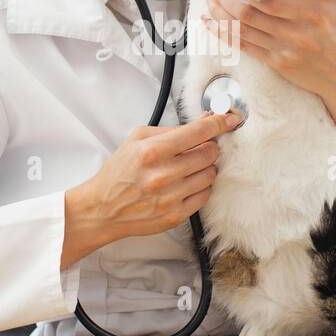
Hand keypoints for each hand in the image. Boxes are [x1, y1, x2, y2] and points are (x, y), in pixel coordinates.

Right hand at [62, 111, 242, 266]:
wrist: (104, 208)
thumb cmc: (120, 172)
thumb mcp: (138, 139)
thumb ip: (172, 129)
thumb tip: (205, 120)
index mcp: (153, 151)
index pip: (199, 132)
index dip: (220, 123)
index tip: (231, 119)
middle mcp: (163, 175)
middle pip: (210, 153)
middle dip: (209, 147)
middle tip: (199, 147)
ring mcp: (171, 197)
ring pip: (210, 174)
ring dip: (205, 168)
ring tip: (188, 168)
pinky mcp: (176, 215)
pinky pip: (205, 195)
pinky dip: (201, 186)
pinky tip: (187, 183)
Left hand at [202, 0, 335, 102]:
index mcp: (315, 14)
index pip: (270, 0)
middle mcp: (297, 33)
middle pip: (249, 13)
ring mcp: (285, 51)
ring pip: (242, 30)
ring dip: (220, 13)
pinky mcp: (278, 63)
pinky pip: (244, 46)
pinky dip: (224, 34)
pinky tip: (210, 23)